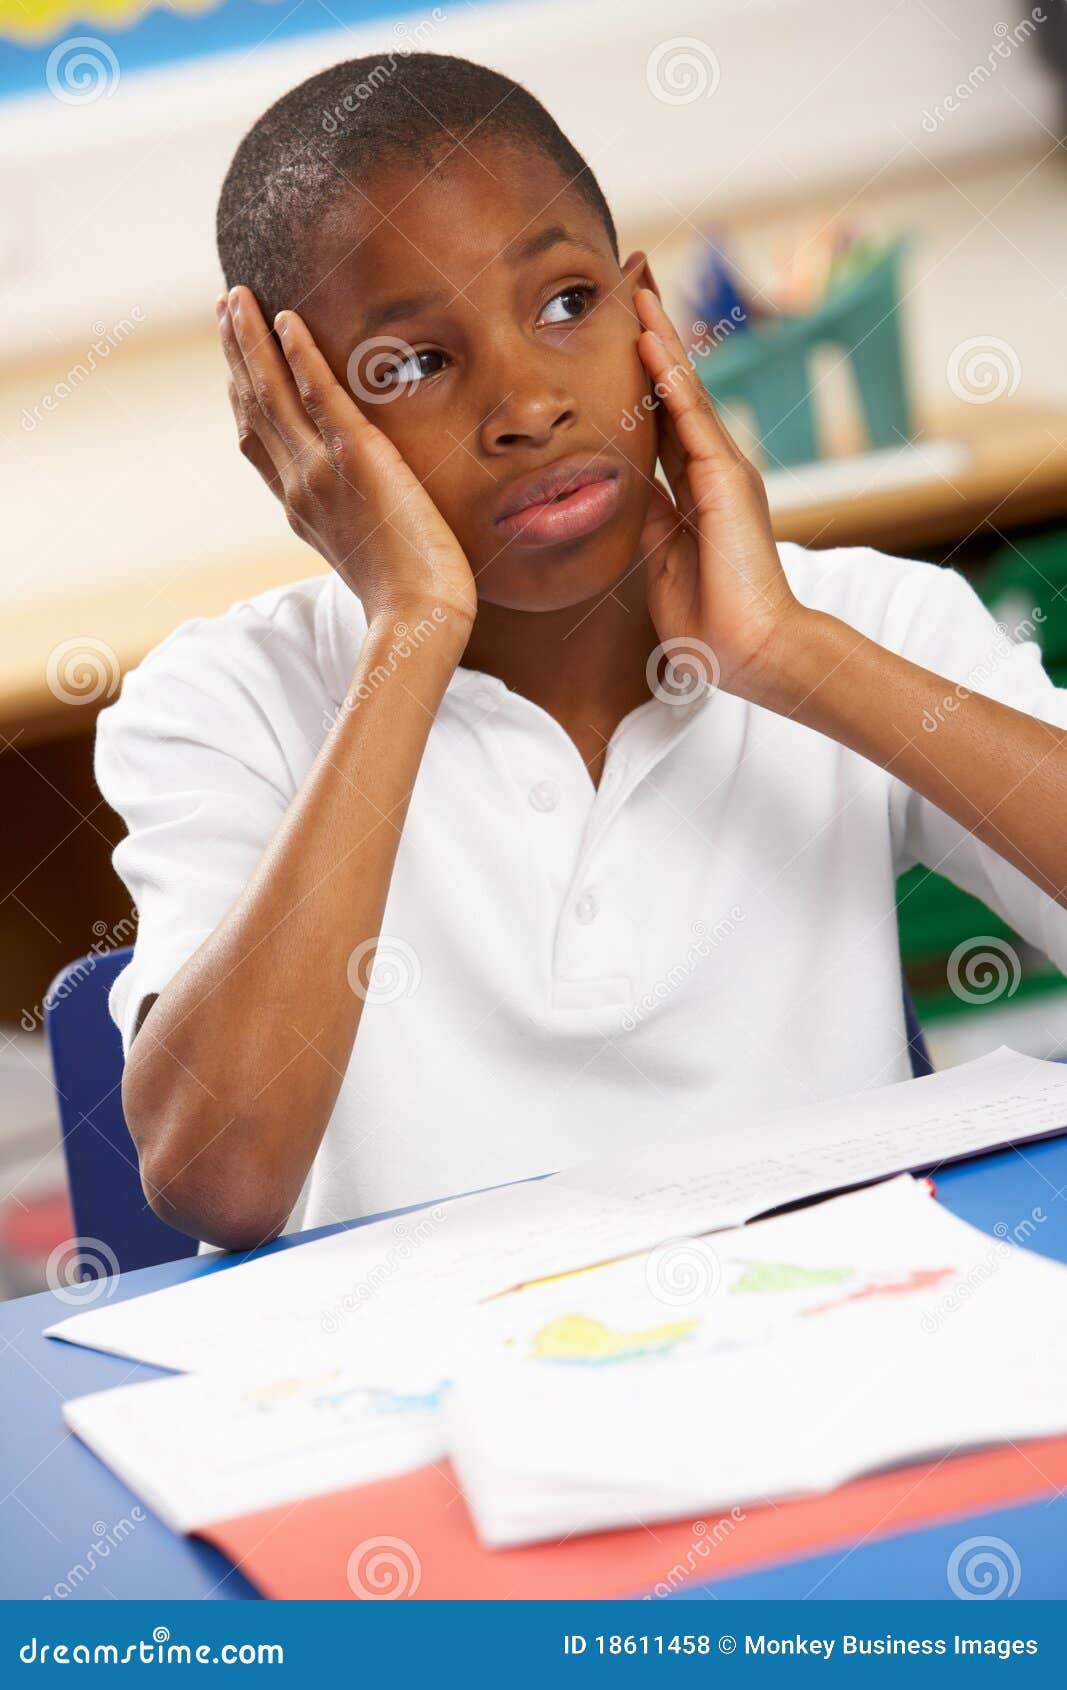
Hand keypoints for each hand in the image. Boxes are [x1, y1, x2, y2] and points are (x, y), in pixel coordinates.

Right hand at [218, 287, 477, 636]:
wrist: (418, 619)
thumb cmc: (411, 600)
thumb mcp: (371, 555)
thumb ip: (359, 522)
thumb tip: (371, 509)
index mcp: (300, 510)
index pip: (259, 443)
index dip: (243, 397)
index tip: (236, 364)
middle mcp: (298, 488)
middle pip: (254, 408)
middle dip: (236, 355)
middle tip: (225, 307)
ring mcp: (320, 473)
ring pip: (272, 393)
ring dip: (251, 340)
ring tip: (237, 298)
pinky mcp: (356, 460)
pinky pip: (318, 395)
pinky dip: (299, 354)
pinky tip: (287, 319)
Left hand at [634, 287, 803, 699]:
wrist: (751, 652)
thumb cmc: (711, 622)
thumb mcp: (661, 562)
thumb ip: (648, 522)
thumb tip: (625, 491)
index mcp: (694, 493)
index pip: (660, 423)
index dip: (639, 381)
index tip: (619, 338)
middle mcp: (713, 471)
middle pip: (675, 394)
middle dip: (653, 341)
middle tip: (631, 288)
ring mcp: (723, 471)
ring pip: (685, 393)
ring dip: (659, 341)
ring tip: (636, 292)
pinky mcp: (727, 480)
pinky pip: (693, 418)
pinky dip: (669, 378)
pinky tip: (649, 341)